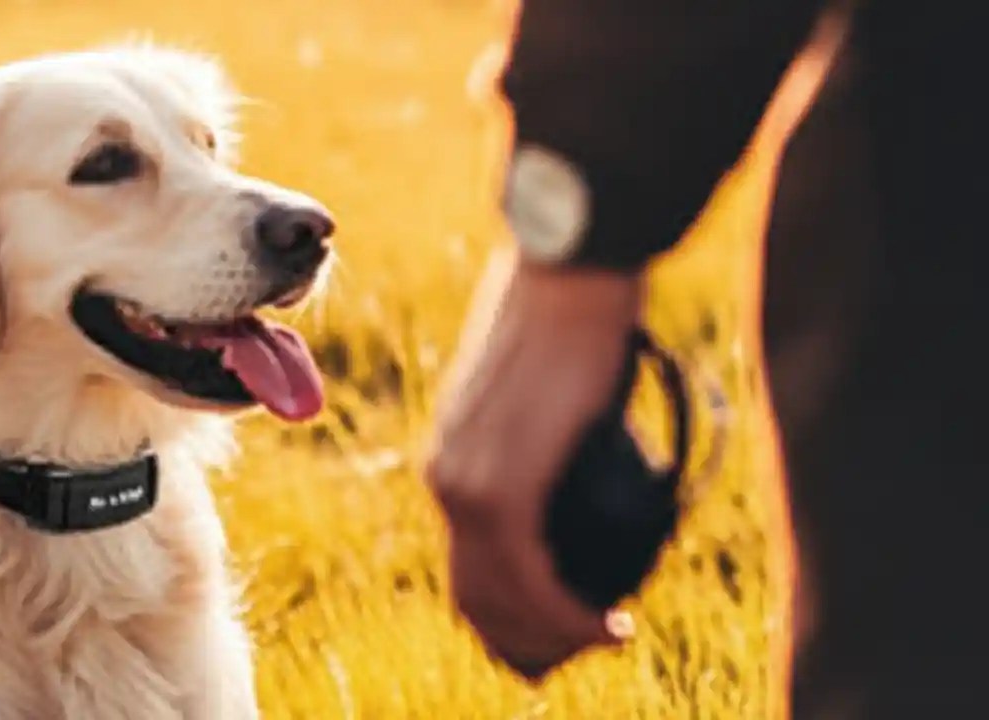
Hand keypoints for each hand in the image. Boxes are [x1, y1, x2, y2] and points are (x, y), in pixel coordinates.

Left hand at [426, 247, 641, 679]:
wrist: (566, 271)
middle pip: (478, 596)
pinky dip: (566, 615)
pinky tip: (606, 625)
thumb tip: (582, 472)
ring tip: (606, 638)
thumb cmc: (567, 319)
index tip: (554, 631)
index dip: (507, 613)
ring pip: (502, 597)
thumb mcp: (539, 393)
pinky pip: (529, 580)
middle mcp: (446, 479)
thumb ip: (542, 441)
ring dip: (554, 635)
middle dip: (527, 640)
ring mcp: (467, 485)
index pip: (467, 564)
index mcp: (450, 459)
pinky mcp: (502, 486)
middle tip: (582, 651)